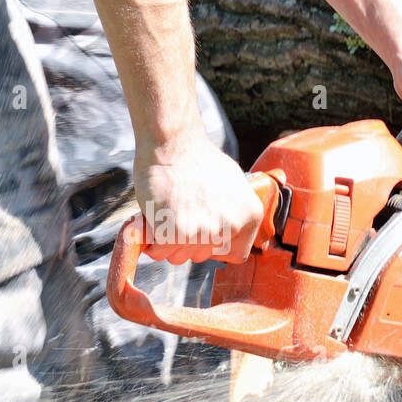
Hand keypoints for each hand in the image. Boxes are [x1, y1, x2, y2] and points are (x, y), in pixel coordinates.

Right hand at [133, 132, 262, 264]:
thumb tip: (229, 228)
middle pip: (203, 256)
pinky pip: (159, 251)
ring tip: (168, 215)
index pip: (235, 254)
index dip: (216, 247)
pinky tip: (154, 219)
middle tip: (180, 215)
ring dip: (168, 243)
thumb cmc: (198, 159)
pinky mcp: (176, 232)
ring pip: (179, 257)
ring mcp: (203, 232)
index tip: (205, 234)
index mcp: (250, 216)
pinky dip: (152, 240)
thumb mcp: (235, 185)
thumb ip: (235, 212)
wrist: (173, 144)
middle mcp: (230, 227)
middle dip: (188, 243)